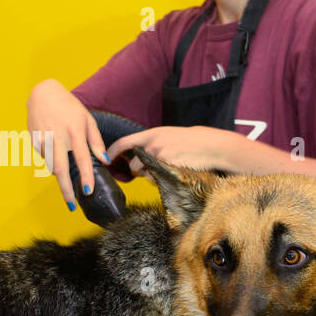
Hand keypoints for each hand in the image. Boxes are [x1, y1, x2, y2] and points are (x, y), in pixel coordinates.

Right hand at [26, 78, 110, 208]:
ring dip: (60, 178)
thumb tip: (104, 161)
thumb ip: (96, 141)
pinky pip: (44, 158)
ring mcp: (44, 138)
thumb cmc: (69, 107)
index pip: (82, 158)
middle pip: (61, 169)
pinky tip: (56, 154)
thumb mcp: (87, 119)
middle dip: (66, 189)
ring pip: (51, 166)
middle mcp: (58, 135)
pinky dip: (52, 162)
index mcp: (75, 130)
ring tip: (67, 185)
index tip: (88, 191)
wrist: (43, 93)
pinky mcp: (34, 140)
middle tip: (71, 204)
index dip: (85, 176)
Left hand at [105, 126, 250, 179]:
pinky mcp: (168, 168)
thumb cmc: (191, 141)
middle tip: (153, 169)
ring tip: (168, 168)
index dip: (111, 152)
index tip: (104, 159)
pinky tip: (175, 172)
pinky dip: (163, 180)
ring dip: (151, 176)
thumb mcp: (168, 135)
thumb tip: (138, 158)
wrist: (211, 145)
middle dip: (140, 171)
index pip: (124, 142)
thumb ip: (152, 143)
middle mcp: (152, 144)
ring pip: (146, 174)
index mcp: (152, 134)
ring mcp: (160, 156)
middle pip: (134, 165)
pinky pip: (158, 180)